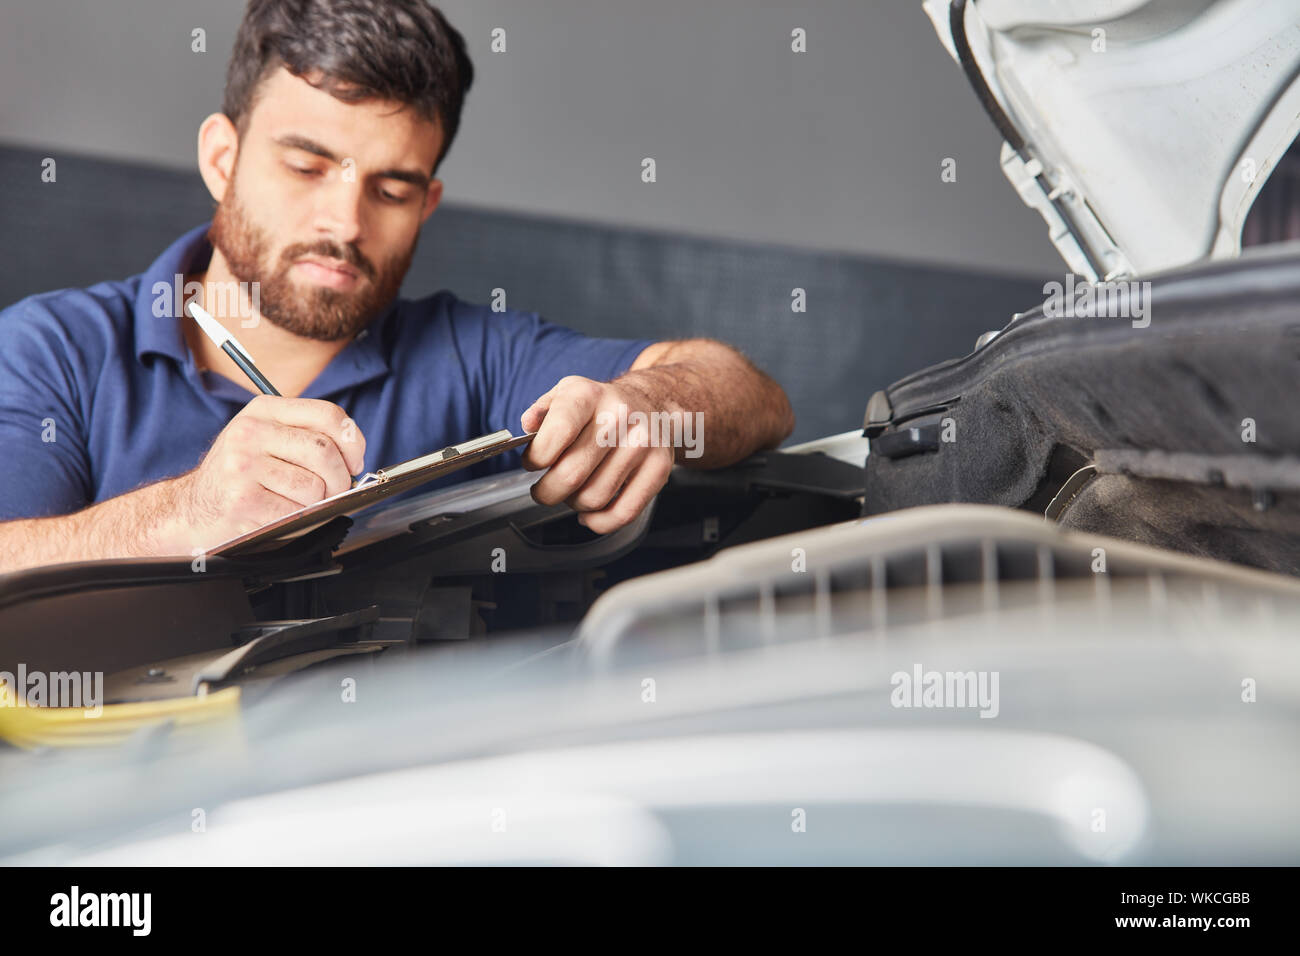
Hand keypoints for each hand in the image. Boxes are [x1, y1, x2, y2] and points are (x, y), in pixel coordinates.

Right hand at [157, 395, 365, 552]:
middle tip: (334, 490)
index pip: (328, 414)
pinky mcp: (243, 499)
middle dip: (340, 478)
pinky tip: (279, 514)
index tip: (354, 461)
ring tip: (298, 502)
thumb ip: (306, 436)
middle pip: (325, 451)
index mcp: (264, 410)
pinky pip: (296, 511)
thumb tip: (355, 456)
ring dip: (317, 502)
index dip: (353, 441)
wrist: (191, 508)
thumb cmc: (239, 476)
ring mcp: (243, 465)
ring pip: (315, 485)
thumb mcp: (266, 439)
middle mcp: (251, 432)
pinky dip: (298, 518)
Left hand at [521, 376, 674, 533]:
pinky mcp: (659, 468)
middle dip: (547, 492)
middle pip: (572, 475)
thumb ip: (541, 410)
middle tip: (545, 490)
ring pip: (593, 498)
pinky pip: (623, 513)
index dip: (536, 459)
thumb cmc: (600, 407)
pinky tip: (589, 513)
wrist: (650, 404)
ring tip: (572, 492)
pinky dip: (599, 522)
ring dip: (573, 503)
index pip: (556, 434)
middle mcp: (619, 416)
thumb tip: (528, 426)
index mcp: (589, 395)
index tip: (533, 463)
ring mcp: (643, 444)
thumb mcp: (566, 394)